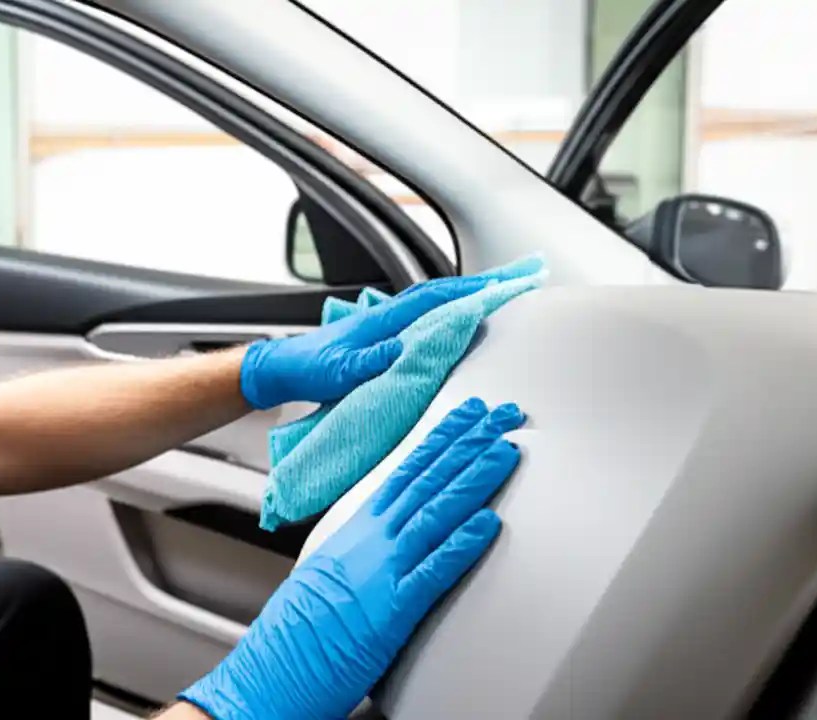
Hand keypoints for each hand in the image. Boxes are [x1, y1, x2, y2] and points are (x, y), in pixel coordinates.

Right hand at [178, 398, 524, 719]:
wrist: (273, 669)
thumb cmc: (302, 629)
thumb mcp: (335, 570)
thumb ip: (368, 545)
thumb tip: (397, 532)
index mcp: (359, 529)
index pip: (406, 471)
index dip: (440, 439)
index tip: (467, 415)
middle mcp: (371, 541)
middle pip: (425, 481)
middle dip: (467, 444)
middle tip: (502, 416)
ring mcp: (382, 571)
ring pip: (433, 513)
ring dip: (472, 480)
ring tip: (504, 452)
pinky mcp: (392, 610)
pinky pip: (431, 572)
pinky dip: (460, 545)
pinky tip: (486, 524)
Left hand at [238, 276, 491, 408]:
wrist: (284, 366)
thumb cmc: (310, 369)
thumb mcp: (337, 372)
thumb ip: (369, 361)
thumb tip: (404, 349)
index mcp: (387, 320)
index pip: (443, 298)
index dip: (481, 290)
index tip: (515, 283)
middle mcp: (394, 313)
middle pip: (453, 289)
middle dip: (494, 280)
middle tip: (532, 270)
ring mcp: (394, 318)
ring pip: (446, 297)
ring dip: (480, 289)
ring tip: (515, 284)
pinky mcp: (393, 329)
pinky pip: (435, 311)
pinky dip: (461, 304)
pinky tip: (475, 308)